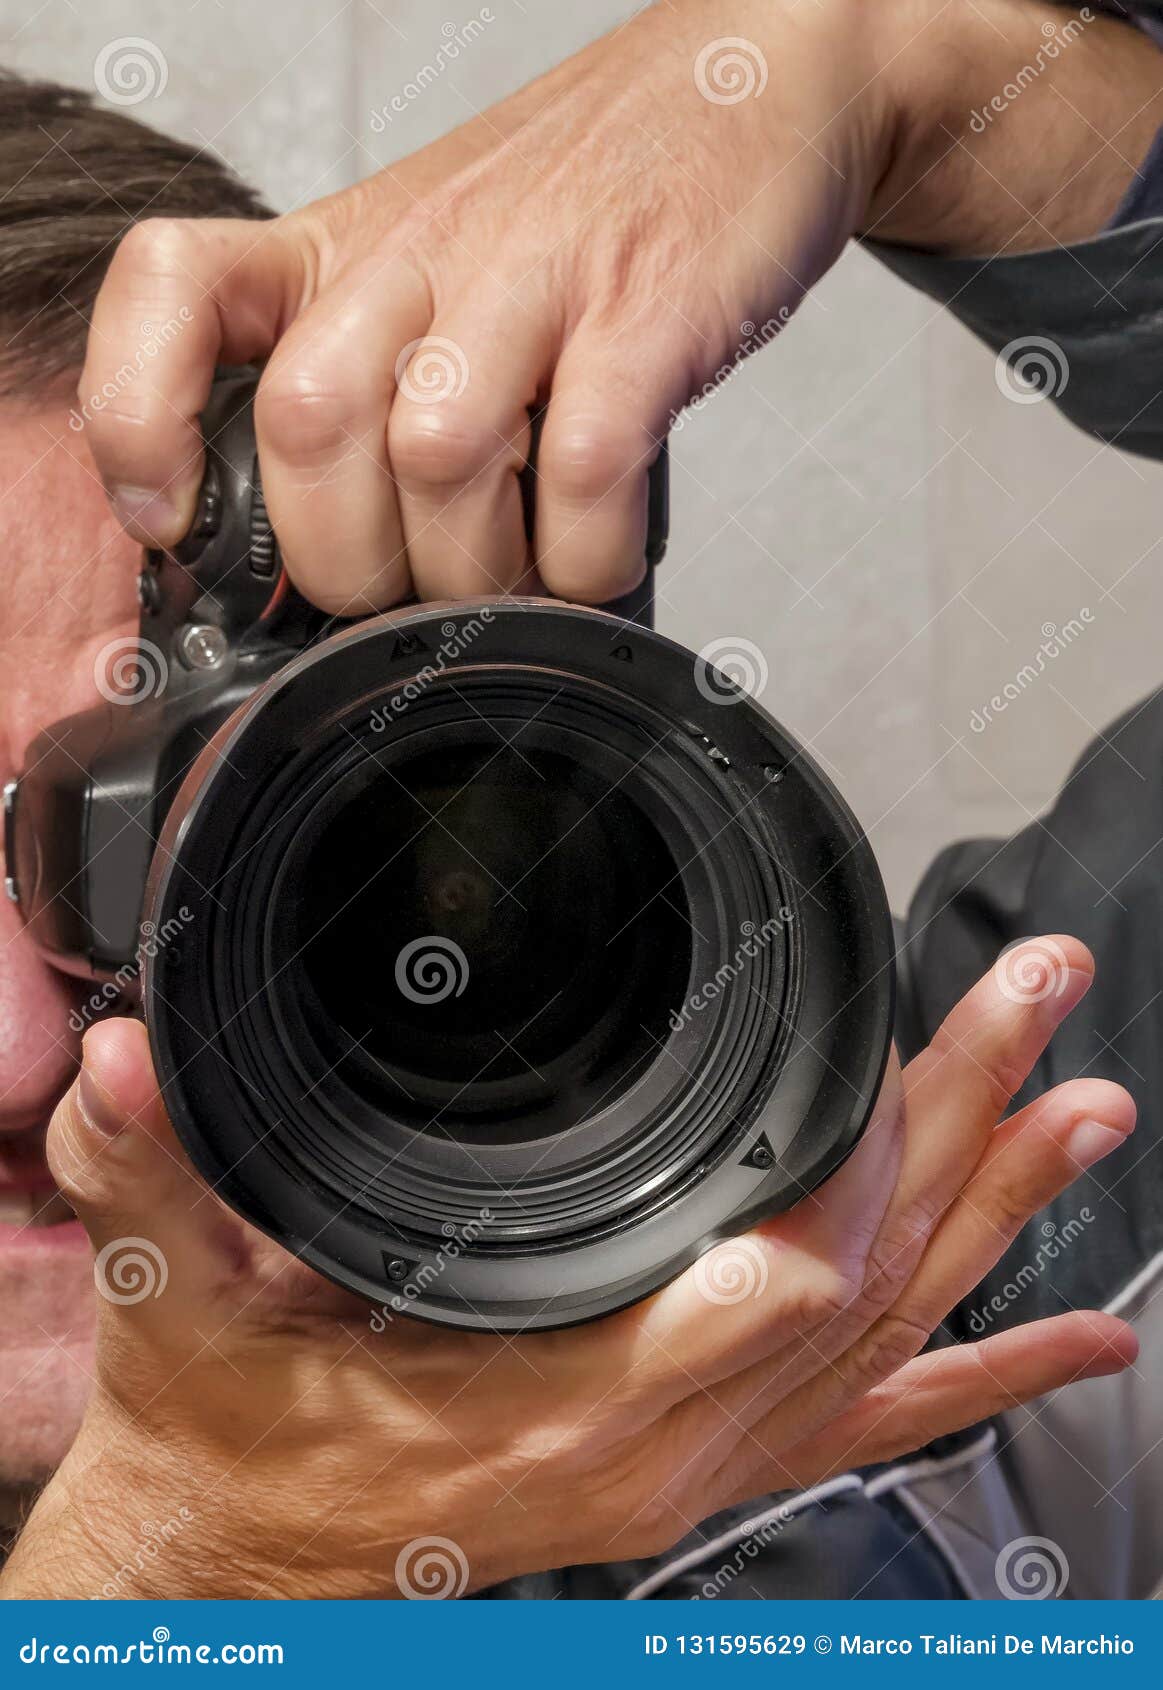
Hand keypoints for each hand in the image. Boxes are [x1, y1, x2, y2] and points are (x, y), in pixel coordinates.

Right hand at [0, 936, 1134, 1598]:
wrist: (242, 1555)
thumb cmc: (232, 1431)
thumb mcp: (173, 1298)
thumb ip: (156, 1174)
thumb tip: (130, 1063)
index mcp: (551, 1414)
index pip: (745, 1305)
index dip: (837, 1193)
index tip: (910, 1070)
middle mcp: (658, 1454)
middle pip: (853, 1288)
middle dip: (955, 1138)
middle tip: (1033, 1004)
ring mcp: (701, 1471)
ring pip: (890, 1348)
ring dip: (996, 1221)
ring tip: (1085, 1107)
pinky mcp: (708, 1466)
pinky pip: (878, 1426)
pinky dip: (989, 1374)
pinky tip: (1080, 1345)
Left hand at [78, 0, 1162, 616]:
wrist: (742, 91)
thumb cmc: (581, 210)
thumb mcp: (428, 268)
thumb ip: (361, 387)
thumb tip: (323, 561)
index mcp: (341, 248)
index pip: (173, 291)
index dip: (143, 417)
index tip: (177, 520)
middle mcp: (417, 255)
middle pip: (309, 428)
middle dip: (355, 564)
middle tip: (418, 587)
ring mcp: (532, 279)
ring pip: (437, 460)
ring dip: (476, 572)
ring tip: (519, 578)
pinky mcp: (643, 316)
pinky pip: (583, 470)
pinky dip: (585, 554)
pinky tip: (597, 552)